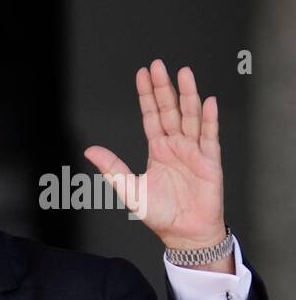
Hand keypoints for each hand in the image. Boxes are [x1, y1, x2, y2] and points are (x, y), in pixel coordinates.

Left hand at [84, 59, 224, 252]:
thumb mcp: (129, 189)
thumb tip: (89, 149)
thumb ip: (112, 167)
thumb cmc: (159, 213)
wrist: (182, 233)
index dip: (147, 96)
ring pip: (190, 117)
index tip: (143, 74)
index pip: (151, 116)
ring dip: (188, 95)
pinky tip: (207, 102)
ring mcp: (194, 151)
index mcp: (158, 149)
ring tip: (184, 74)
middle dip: (164, 88)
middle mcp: (176, 145)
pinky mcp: (210, 161)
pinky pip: (210, 137)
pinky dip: (209, 120)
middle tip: (159, 65)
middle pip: (170, 110)